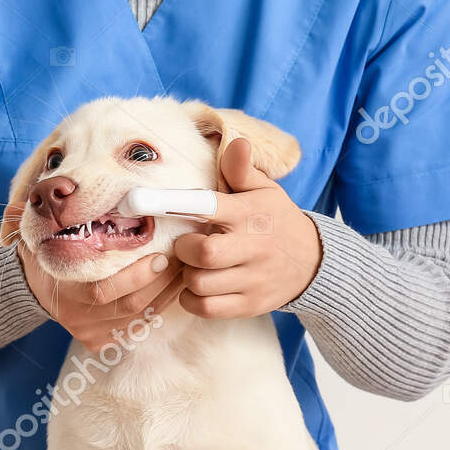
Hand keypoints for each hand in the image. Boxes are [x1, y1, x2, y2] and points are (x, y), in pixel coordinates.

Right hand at [10, 219, 183, 353]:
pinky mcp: (103, 341)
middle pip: (129, 306)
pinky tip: (173, 285)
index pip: (102, 292)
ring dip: (167, 292)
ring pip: (139, 317)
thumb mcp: (39, 234)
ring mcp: (91, 333)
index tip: (160, 256)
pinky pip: (140, 326)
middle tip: (182, 257)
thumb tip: (44, 191)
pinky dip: (160, 304)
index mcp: (62, 292)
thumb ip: (47, 217)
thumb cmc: (46, 254)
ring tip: (185, 267)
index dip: (135, 277)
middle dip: (161, 281)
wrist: (31, 291)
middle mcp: (77, 318)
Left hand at [171, 138, 323, 319]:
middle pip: (204, 253)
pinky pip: (206, 307)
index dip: (171, 204)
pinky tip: (199, 286)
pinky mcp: (249, 305)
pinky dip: (193, 299)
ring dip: (188, 276)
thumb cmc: (275, 219)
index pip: (208, 206)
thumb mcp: (264, 190)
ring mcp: (252, 279)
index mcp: (250, 213)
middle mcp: (253, 247)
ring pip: (200, 283)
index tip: (136, 199)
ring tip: (196, 266)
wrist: (313, 262)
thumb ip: (241, 170)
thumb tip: (234, 142)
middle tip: (188, 244)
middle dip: (184, 249)